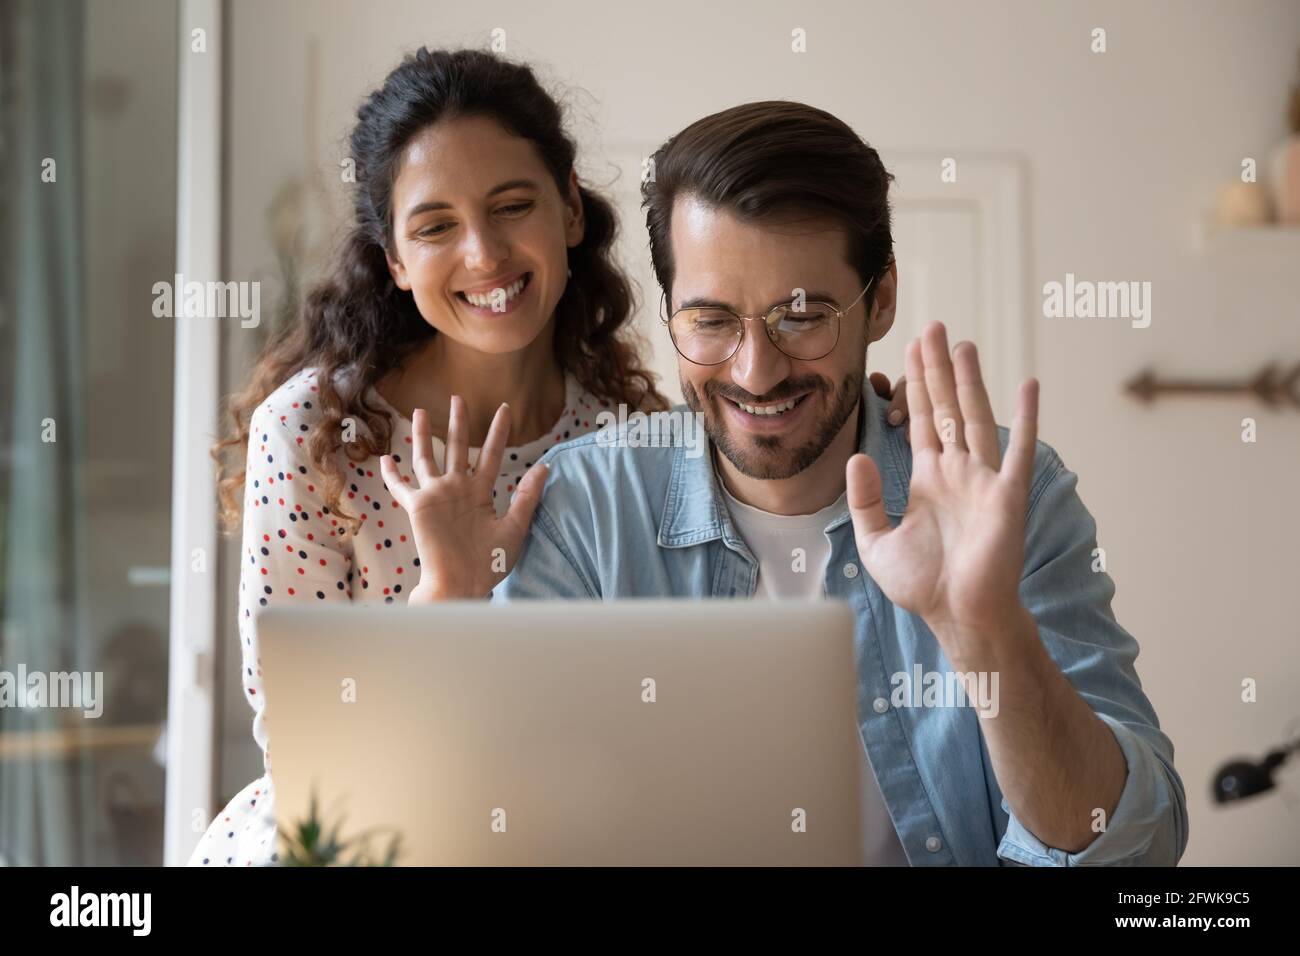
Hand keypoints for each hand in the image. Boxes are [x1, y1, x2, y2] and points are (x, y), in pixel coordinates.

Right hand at [379, 397, 547, 601]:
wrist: (462, 585)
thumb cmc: (489, 563)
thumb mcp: (515, 528)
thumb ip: (528, 497)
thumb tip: (544, 466)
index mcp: (481, 493)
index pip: (491, 454)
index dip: (498, 432)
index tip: (506, 409)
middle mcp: (458, 489)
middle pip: (458, 447)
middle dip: (459, 423)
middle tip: (458, 398)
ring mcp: (436, 496)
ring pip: (428, 458)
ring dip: (423, 436)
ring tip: (420, 412)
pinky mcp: (418, 508)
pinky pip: (401, 487)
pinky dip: (392, 474)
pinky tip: (386, 459)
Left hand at [846, 323, 1038, 664]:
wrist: (958, 617)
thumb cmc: (923, 585)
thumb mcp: (876, 541)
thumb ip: (865, 500)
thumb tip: (856, 458)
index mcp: (929, 479)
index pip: (921, 420)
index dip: (916, 384)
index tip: (911, 349)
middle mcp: (957, 472)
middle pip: (946, 407)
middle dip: (937, 368)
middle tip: (932, 326)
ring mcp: (983, 480)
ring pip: (975, 418)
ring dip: (970, 381)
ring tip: (963, 343)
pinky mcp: (1006, 495)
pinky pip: (1016, 450)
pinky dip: (1025, 417)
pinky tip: (1027, 384)